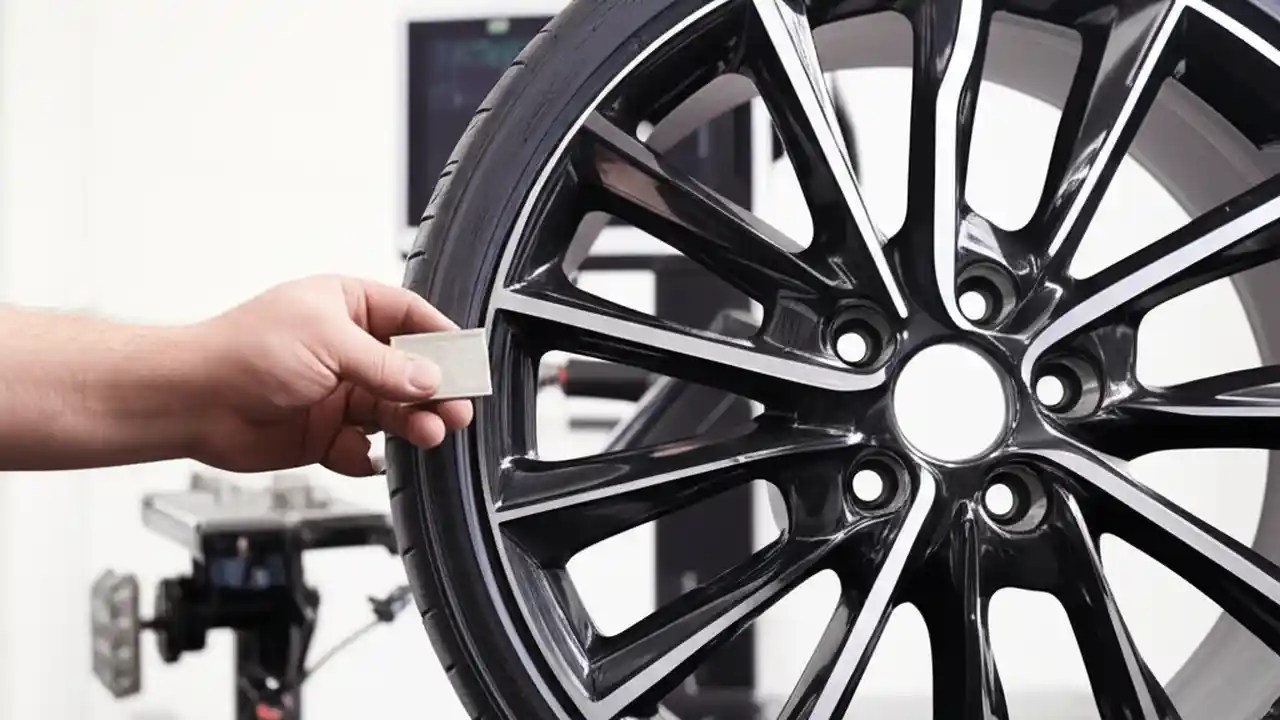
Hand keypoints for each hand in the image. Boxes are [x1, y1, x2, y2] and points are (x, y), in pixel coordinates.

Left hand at [190, 275, 473, 475]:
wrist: (193, 402)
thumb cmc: (244, 351)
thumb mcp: (329, 344)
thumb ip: (387, 366)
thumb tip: (432, 378)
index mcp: (347, 307)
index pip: (411, 317)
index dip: (442, 339)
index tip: (469, 362)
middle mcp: (346, 349)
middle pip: (410, 370)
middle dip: (436, 390)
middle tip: (457, 408)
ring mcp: (336, 392)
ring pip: (392, 411)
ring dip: (412, 423)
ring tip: (428, 433)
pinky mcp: (323, 434)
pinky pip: (362, 449)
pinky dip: (367, 455)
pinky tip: (364, 453)